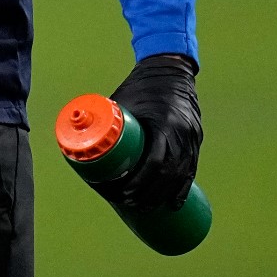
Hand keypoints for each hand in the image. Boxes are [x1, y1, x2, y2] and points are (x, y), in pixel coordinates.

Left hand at [107, 53, 201, 210]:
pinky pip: (191, 169)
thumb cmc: (140, 85)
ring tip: (147, 206)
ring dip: (165, 195)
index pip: (155, 162)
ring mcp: (193, 138)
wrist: (171, 70)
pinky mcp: (196, 140)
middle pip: (169, 174)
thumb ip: (107, 122)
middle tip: (130, 203)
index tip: (125, 192)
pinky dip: (182, 187)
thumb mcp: (122, 101)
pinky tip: (174, 202)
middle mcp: (184, 134)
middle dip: (150, 194)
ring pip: (182, 174)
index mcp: (166, 124)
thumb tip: (80, 143)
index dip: (141, 182)